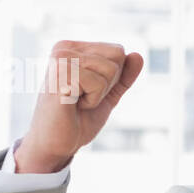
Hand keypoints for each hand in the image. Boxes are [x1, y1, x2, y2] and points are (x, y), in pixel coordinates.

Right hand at [15, 41, 143, 172]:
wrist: (55, 144)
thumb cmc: (78, 119)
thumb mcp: (108, 94)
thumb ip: (124, 76)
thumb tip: (138, 55)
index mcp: (73, 48)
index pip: (118, 51)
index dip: (113, 78)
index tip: (89, 91)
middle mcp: (64, 48)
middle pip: (117, 55)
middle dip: (108, 84)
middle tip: (83, 98)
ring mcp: (60, 58)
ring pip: (110, 69)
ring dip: (99, 93)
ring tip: (77, 101)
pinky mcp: (59, 73)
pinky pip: (98, 82)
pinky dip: (92, 100)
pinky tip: (71, 104)